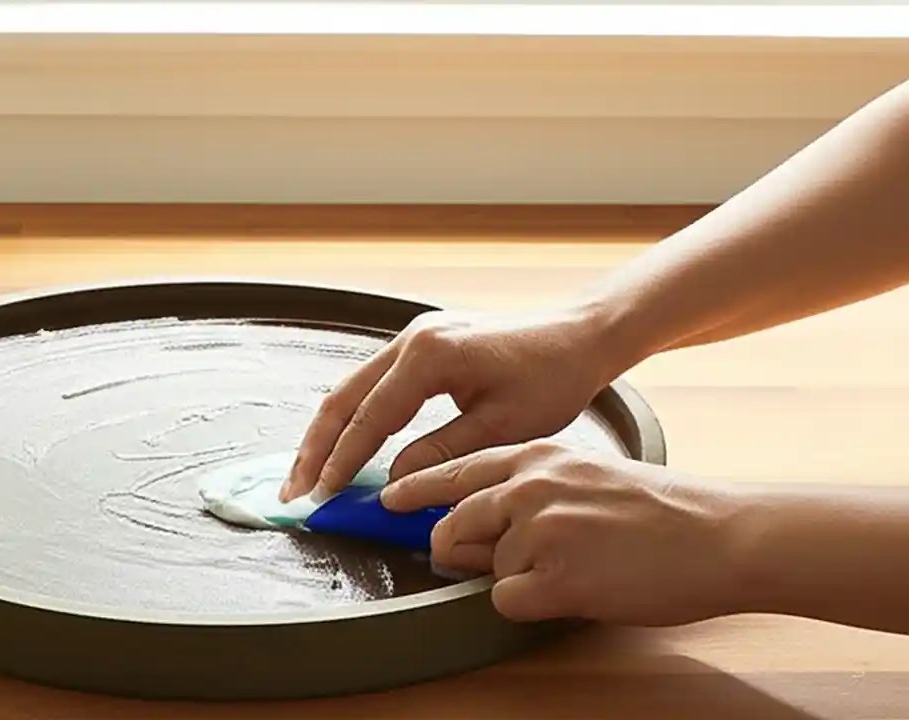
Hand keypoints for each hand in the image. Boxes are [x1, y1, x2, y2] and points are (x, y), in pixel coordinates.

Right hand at [280, 306, 624, 501]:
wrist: (576, 336)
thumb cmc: (551, 378)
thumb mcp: (502, 427)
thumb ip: (442, 453)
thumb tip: (392, 483)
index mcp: (430, 355)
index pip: (370, 417)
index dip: (342, 461)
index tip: (321, 496)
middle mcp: (412, 340)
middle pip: (343, 398)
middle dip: (315, 448)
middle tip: (293, 493)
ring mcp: (412, 338)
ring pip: (350, 389)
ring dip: (326, 434)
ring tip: (306, 476)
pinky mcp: (419, 345)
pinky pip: (370, 384)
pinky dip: (350, 418)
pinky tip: (340, 448)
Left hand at [381, 440, 742, 625]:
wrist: (719, 535)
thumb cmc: (661, 510)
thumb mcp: (586, 474)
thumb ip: (530, 488)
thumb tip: (480, 520)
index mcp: (536, 455)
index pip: (455, 471)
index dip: (416, 488)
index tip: (388, 500)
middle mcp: (528, 486)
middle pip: (451, 526)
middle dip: (457, 551)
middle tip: (482, 560)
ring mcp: (539, 530)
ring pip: (484, 568)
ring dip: (514, 577)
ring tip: (572, 565)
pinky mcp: (554, 576)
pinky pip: (507, 601)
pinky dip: (531, 605)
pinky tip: (576, 588)